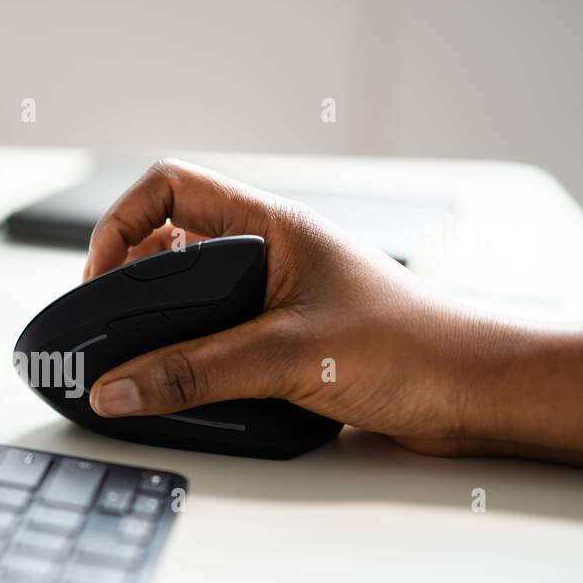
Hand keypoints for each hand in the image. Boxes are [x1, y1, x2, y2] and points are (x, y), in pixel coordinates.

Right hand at [84, 160, 582, 481]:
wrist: (479, 395)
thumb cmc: (414, 348)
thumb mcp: (288, 356)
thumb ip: (195, 373)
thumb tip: (118, 388)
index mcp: (272, 226)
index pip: (170, 188)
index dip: (121, 224)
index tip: (102, 280)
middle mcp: (270, 256)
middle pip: (169, 247)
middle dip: (130, 286)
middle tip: (110, 335)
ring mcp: (277, 300)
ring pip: (192, 300)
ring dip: (160, 328)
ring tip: (139, 366)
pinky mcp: (287, 344)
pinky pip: (217, 341)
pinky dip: (190, 361)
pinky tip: (183, 390)